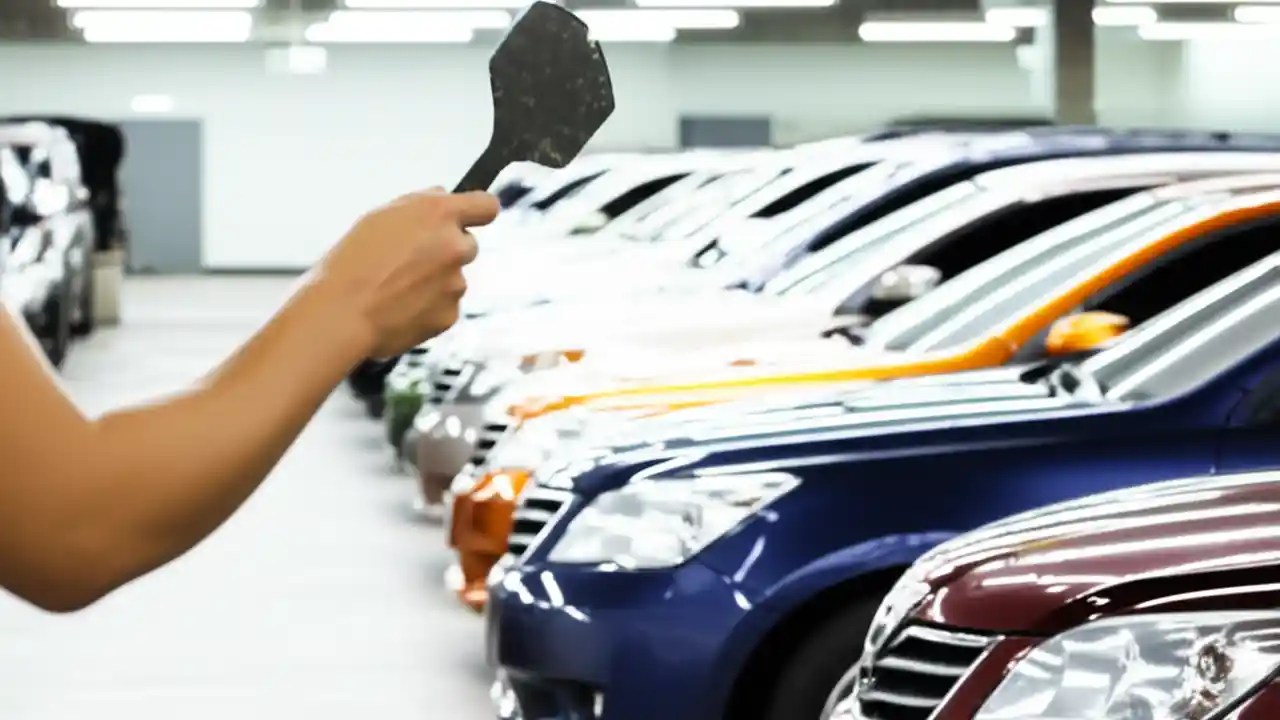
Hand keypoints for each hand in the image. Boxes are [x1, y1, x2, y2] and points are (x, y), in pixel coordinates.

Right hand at [316, 188, 498, 356]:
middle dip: (447, 250)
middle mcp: (455, 246)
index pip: (487, 205)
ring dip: (434, 282)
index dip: (479, 212)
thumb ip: (420, 205)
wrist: (341, 315)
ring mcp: (456, 283)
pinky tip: (399, 309)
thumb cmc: (350, 263)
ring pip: (454, 278)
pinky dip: (428, 308)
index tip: (473, 218)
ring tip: (395, 289)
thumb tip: (443, 197)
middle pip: (468, 244)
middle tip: (411, 261)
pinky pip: (445, 306)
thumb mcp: (379, 217)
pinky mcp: (451, 314)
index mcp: (438, 214)